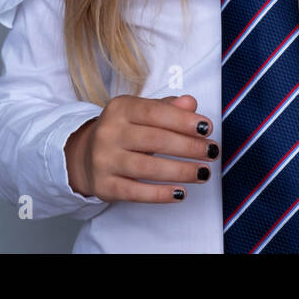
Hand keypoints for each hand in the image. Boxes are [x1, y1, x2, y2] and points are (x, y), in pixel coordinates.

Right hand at [64, 94, 217, 202]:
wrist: (86, 155)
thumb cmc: (126, 130)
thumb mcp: (143, 112)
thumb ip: (168, 107)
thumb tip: (191, 104)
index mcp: (120, 108)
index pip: (156, 112)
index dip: (184, 121)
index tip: (207, 128)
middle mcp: (108, 133)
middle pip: (156, 140)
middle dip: (189, 147)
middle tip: (212, 152)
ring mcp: (104, 160)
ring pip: (148, 168)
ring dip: (181, 171)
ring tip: (203, 173)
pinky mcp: (104, 186)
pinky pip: (136, 192)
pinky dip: (160, 194)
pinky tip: (181, 193)